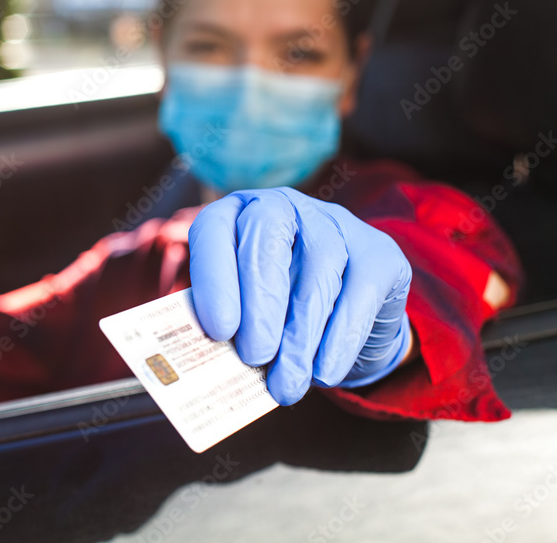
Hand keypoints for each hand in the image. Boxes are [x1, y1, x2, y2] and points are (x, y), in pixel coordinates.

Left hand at [188, 187, 411, 404]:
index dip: (214, 278)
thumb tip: (212, 360)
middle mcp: (282, 206)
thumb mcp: (243, 314)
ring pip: (318, 267)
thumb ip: (228, 324)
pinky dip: (341, 338)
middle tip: (255, 357)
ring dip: (300, 334)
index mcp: (234, 215)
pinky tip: (325, 373)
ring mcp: (334, 222)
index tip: (218, 330)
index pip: (214, 231)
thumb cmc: (275, 315)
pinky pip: (360, 291)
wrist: (342, 319)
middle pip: (267, 237)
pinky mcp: (378, 252)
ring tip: (287, 383)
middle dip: (260, 302)